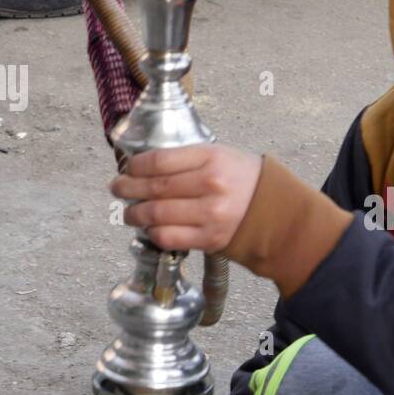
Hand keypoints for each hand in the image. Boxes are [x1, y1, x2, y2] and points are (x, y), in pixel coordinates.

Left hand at [109, 144, 262, 253]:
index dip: (135, 166)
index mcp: (211, 158)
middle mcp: (209, 184)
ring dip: (135, 215)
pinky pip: (169, 237)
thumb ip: (187, 160)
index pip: (159, 161)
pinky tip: (150, 229)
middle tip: (117, 189)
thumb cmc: (244, 180)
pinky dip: (153, 234)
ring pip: (157, 214)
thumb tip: (145, 168)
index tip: (128, 169)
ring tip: (130, 213)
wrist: (276, 211)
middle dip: (128, 189)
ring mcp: (209, 214)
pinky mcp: (210, 239)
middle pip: (154, 187)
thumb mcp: (221, 156)